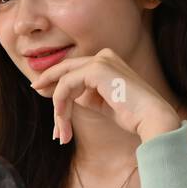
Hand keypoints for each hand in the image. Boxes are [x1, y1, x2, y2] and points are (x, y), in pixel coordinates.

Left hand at [30, 47, 179, 143]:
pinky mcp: (97, 69)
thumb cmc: (131, 115)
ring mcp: (101, 60)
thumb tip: (68, 96)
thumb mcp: (102, 102)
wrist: (152, 119)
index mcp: (107, 60)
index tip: (43, 92)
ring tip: (61, 131)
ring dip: (58, 107)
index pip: (74, 68)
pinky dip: (61, 103)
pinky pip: (66, 85)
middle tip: (35, 90)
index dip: (56, 80)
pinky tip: (62, 120)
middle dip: (49, 82)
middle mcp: (104, 56)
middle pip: (66, 70)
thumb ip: (85, 94)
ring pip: (64, 81)